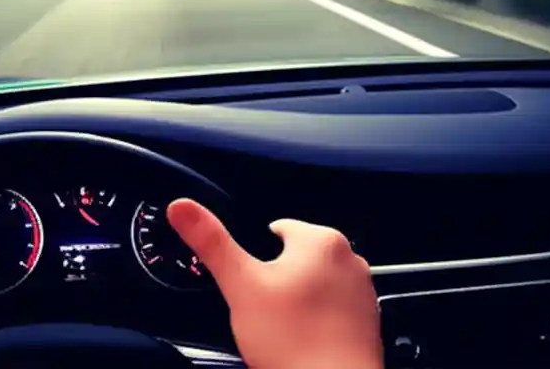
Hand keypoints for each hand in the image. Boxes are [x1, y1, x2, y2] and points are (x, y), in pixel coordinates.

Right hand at [168, 199, 381, 368]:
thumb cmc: (293, 341)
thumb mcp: (240, 285)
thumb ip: (211, 242)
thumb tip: (182, 207)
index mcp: (321, 240)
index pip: (277, 228)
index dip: (255, 255)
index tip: (249, 281)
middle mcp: (349, 260)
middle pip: (296, 258)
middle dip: (277, 280)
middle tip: (264, 311)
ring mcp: (362, 291)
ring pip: (314, 286)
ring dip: (297, 302)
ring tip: (283, 329)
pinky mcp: (367, 321)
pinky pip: (332, 313)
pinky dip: (316, 322)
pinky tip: (302, 340)